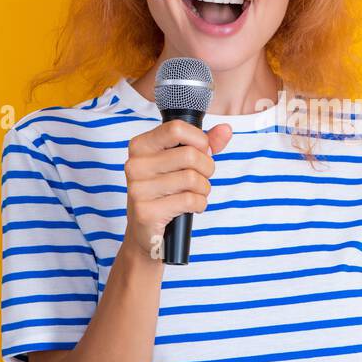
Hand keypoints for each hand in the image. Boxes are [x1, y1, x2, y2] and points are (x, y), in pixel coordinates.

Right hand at [122, 119, 232, 260]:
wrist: (146, 232)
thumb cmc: (167, 191)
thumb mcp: (183, 163)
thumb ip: (205, 144)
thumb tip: (226, 130)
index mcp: (140, 146)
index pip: (176, 128)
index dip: (199, 140)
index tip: (202, 151)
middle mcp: (135, 165)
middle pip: (190, 155)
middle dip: (207, 168)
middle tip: (202, 178)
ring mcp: (138, 189)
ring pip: (192, 179)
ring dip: (203, 189)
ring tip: (195, 194)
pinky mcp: (146, 212)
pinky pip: (189, 200)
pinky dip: (199, 204)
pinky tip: (191, 208)